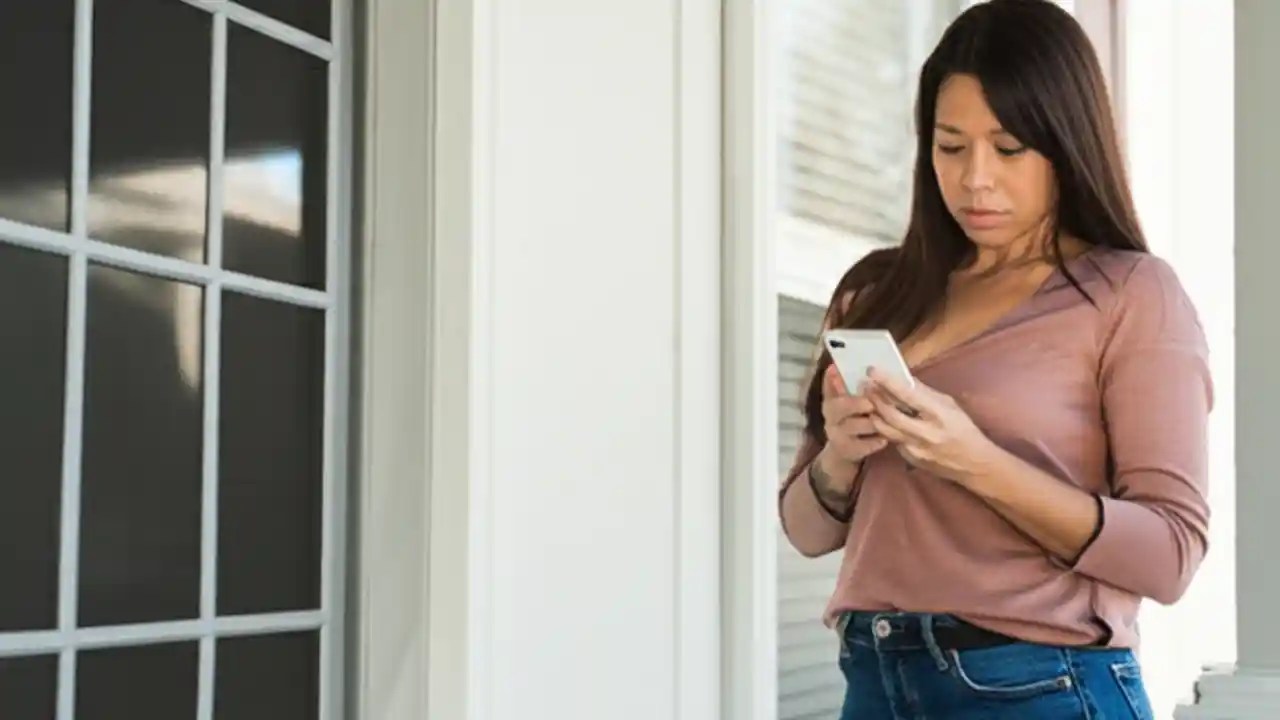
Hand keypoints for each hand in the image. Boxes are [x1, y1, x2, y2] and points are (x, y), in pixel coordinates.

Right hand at [819, 363, 889, 484]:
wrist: (844, 451)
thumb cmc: (852, 419)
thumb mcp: (847, 401)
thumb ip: (844, 385)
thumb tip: (836, 366)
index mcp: (831, 400)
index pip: (829, 387)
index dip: (832, 379)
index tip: (838, 369)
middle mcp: (830, 416)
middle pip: (838, 407)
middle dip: (856, 403)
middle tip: (872, 402)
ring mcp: (837, 434)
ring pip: (853, 426)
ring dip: (871, 422)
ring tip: (887, 419)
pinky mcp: (847, 450)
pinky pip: (862, 445)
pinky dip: (874, 442)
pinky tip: (885, 439)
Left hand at [859, 367, 997, 484]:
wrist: (974, 464)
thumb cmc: (964, 429)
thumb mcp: (950, 405)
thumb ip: (925, 394)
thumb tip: (903, 379)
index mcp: (939, 415)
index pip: (908, 395)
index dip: (887, 382)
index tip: (872, 371)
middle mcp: (926, 433)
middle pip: (890, 414)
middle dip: (874, 398)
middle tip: (865, 385)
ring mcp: (916, 449)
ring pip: (885, 430)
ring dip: (875, 413)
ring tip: (868, 400)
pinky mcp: (910, 460)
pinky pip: (893, 440)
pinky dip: (887, 428)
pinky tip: (884, 419)